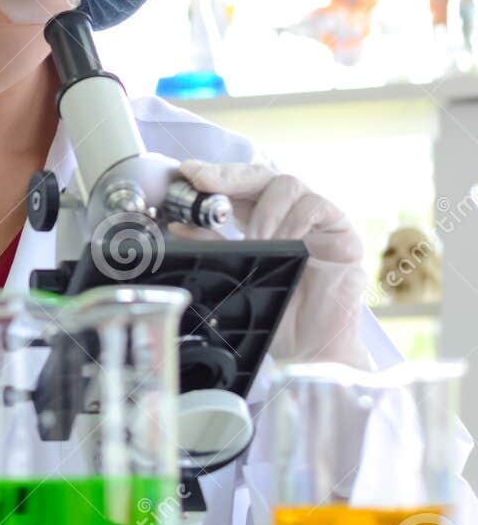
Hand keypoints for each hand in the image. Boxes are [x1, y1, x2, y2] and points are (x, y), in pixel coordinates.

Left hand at [176, 160, 372, 367]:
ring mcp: (317, 222)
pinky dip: (295, 219)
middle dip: (229, 175)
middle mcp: (288, 215)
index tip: (187, 173)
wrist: (308, 351)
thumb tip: (180, 226)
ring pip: (288, 185)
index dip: (213, 176)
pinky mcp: (343, 235)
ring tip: (255, 238)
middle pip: (261, 176)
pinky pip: (319, 207)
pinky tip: (284, 241)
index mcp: (260, 221)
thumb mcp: (235, 278)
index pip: (237, 187)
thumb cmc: (273, 315)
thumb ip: (214, 249)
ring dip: (263, 209)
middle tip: (202, 180)